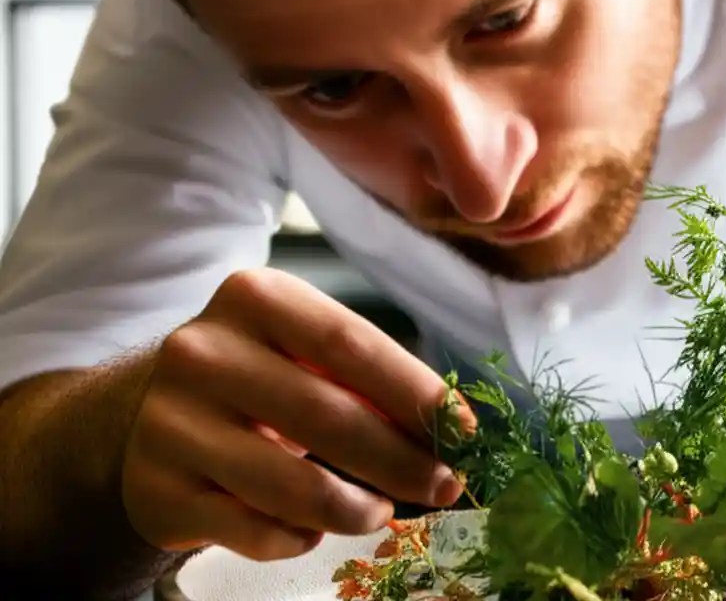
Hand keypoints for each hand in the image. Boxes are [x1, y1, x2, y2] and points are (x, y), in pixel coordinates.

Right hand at [120, 268, 474, 560]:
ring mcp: (172, 423)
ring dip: (356, 509)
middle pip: (330, 417)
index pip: (352, 344)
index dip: (417, 392)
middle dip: (402, 461)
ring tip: (380, 512)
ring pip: (292, 486)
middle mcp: (203, 353)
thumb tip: (451, 433)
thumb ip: (369, 381)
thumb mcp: (303, 351)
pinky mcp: (157, 490)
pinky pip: (253, 531)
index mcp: (255, 298)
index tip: (464, 431)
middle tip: (444, 487)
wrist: (149, 414)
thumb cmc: (258, 377)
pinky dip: (298, 538)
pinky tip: (311, 528)